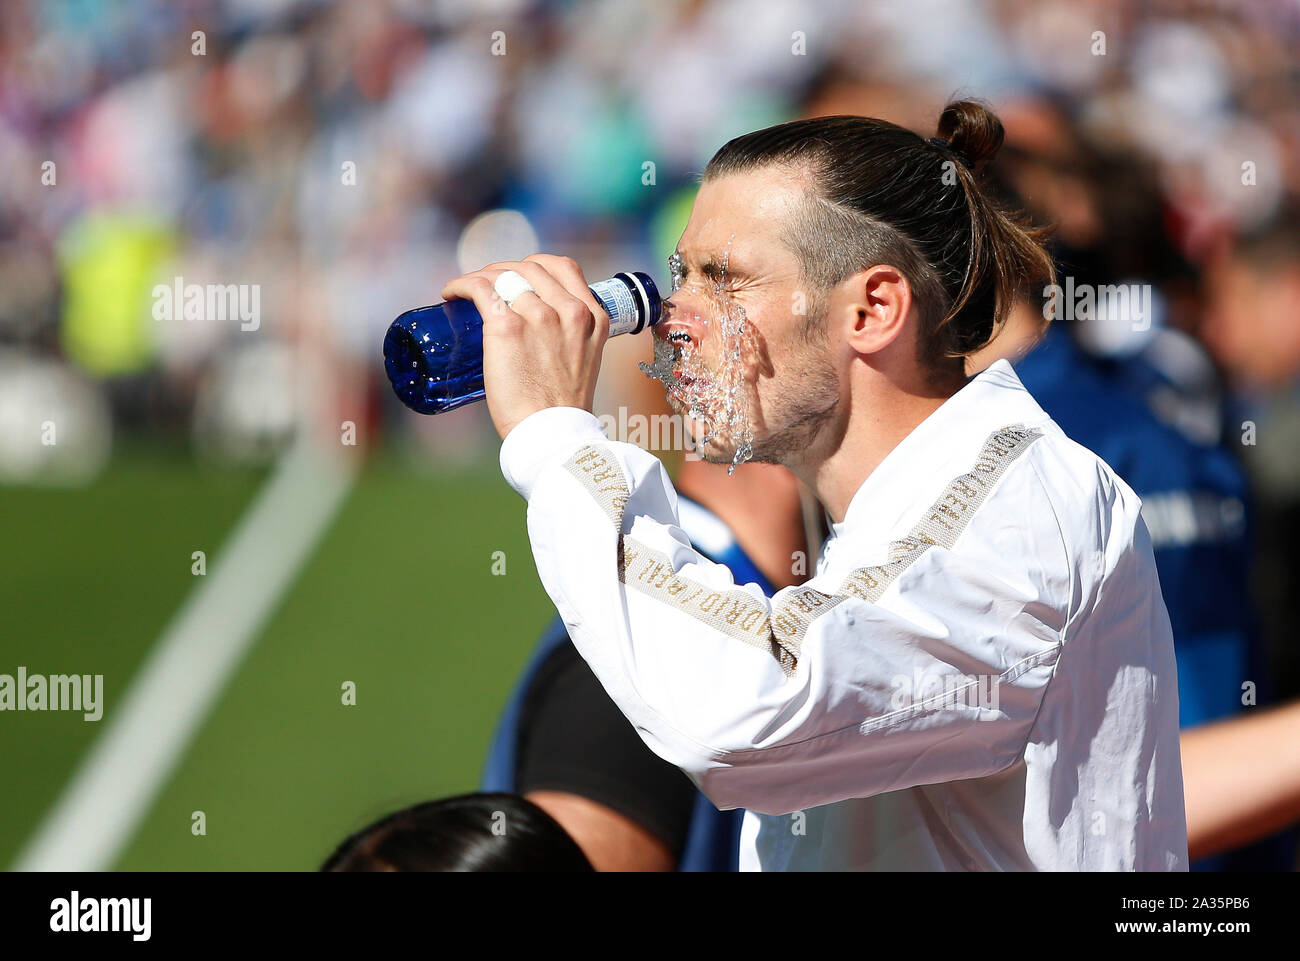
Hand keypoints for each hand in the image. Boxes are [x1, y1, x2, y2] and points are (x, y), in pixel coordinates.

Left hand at [441, 254, 609, 439]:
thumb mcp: (586, 361)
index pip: (562, 267)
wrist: (553, 433)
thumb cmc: (563, 408)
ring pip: (502, 275)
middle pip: (530, 267)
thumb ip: (573, 340)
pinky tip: (452, 292)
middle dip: (504, 269)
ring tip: (465, 290)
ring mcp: (538, 316)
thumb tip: (544, 337)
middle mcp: (569, 310)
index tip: (518, 277)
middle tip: (487, 286)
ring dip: (479, 276)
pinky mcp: (507, 327)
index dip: (534, 265)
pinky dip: (462, 283)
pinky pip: (480, 288)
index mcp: (594, 317)